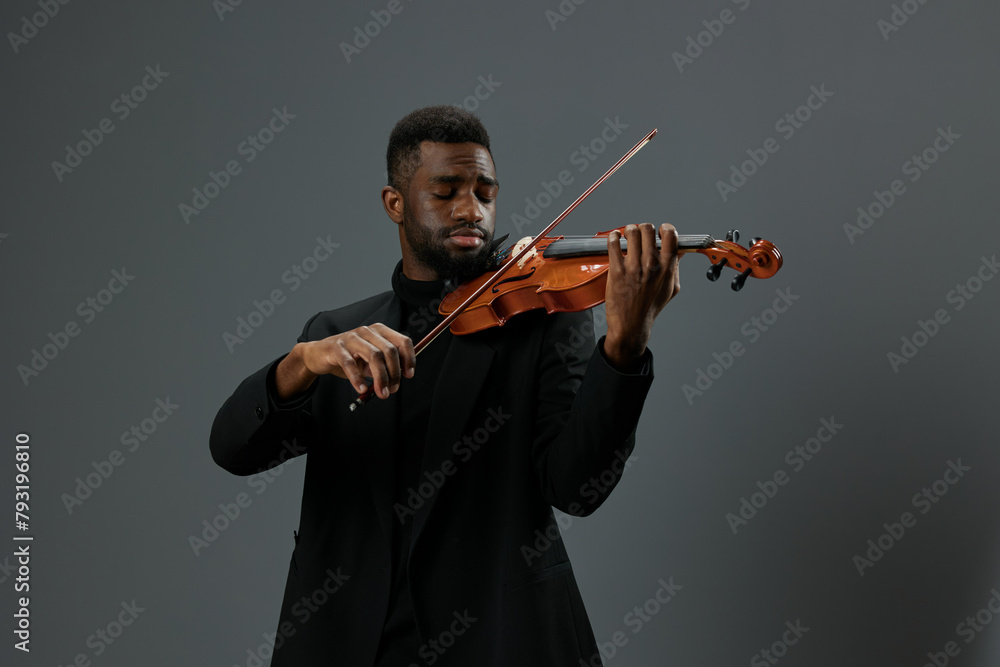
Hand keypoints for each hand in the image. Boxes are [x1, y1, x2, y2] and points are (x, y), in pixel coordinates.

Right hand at [276, 323, 414, 399]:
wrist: (319, 355)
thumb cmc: (348, 357)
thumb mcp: (369, 361)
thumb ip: (384, 366)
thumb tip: (399, 379)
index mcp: (379, 331)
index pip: (402, 341)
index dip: (409, 358)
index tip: (409, 375)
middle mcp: (367, 331)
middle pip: (389, 350)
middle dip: (394, 373)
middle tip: (393, 390)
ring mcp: (351, 337)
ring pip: (374, 355)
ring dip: (381, 377)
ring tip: (382, 393)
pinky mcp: (336, 347)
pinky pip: (349, 363)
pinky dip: (357, 378)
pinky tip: (361, 388)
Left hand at [603, 223, 680, 368]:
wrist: (631, 324)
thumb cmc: (650, 307)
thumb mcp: (671, 288)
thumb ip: (676, 267)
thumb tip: (680, 250)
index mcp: (667, 268)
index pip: (671, 236)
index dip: (665, 229)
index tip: (660, 231)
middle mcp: (651, 266)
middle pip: (648, 229)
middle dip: (644, 228)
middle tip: (640, 234)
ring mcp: (634, 268)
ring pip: (632, 232)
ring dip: (629, 230)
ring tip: (627, 235)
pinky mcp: (617, 271)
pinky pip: (613, 244)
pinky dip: (613, 236)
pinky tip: (614, 238)